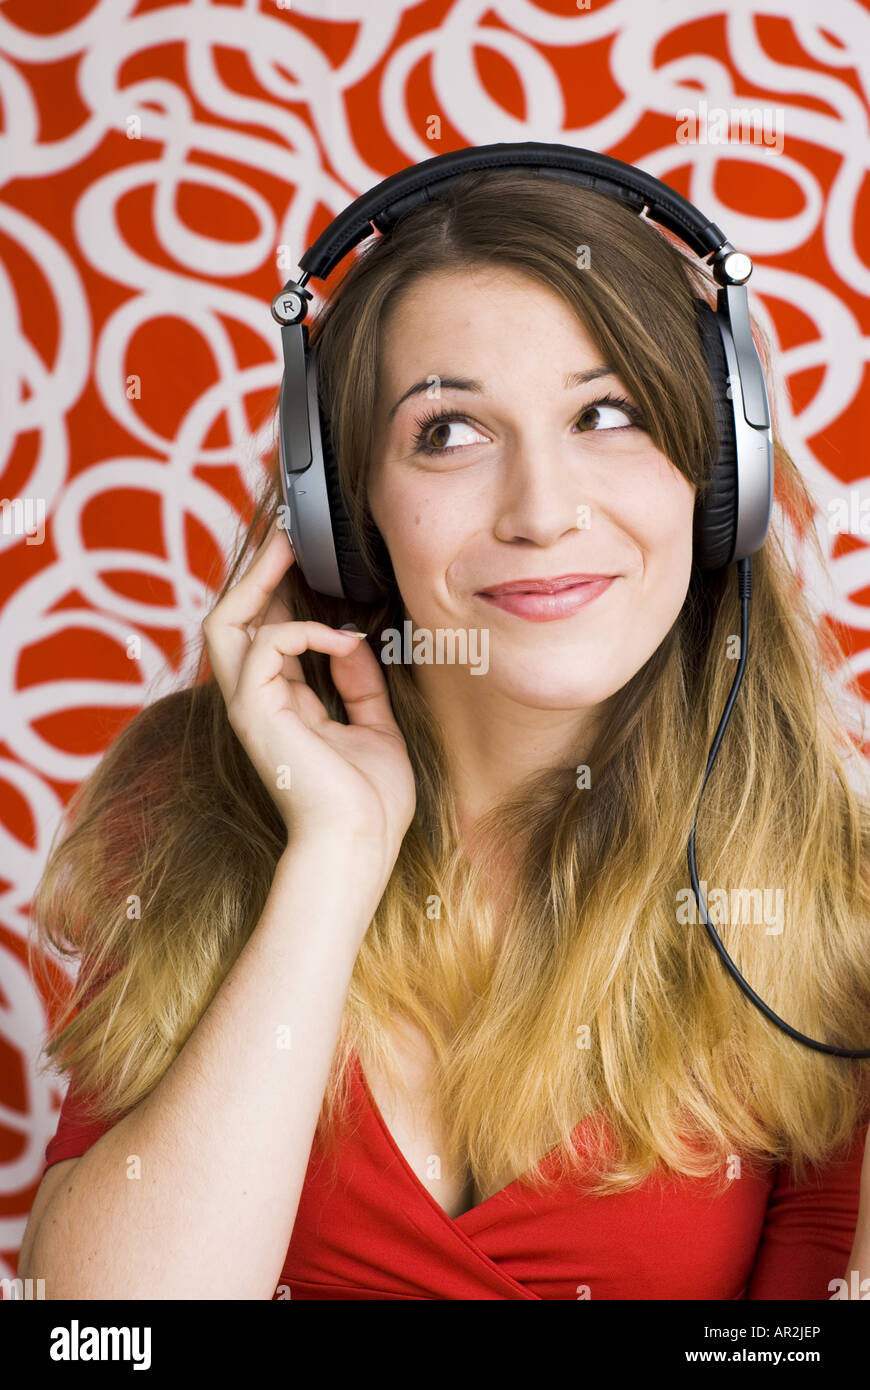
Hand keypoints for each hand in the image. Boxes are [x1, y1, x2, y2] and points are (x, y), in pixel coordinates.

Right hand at [201, 519, 415, 881]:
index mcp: (282, 707)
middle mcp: (257, 702)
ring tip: (290, 549)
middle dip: (256, 574)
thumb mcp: (374, 727)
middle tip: (287, 537)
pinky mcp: (255, 711)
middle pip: (231, 621)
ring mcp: (250, 706)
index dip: (282, 594)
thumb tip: (352, 640)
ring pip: (226, 623)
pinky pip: (267, 643)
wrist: (358, 844)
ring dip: (259, 580)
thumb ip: (360, 684)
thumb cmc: (368, 802)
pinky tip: (339, 638)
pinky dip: (304, 630)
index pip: (267, 636)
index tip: (306, 559)